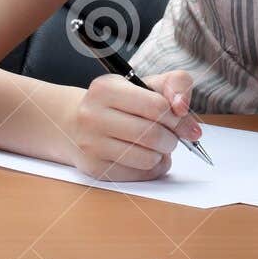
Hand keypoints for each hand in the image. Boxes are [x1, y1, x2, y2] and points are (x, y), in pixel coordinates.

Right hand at [68, 69, 199, 181]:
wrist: (74, 123)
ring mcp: (91, 144)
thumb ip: (174, 83)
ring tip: (157, 145)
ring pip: (148, 158)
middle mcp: (93, 115)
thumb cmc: (118, 103)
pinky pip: (139, 174)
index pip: (157, 106)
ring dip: (162, 154)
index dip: (177, 116)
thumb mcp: (143, 83)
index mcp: (106, 88)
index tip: (180, 118)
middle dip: (172, 137)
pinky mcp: (95, 168)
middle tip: (171, 135)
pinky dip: (152, 168)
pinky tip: (146, 156)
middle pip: (153, 134)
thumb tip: (183, 108)